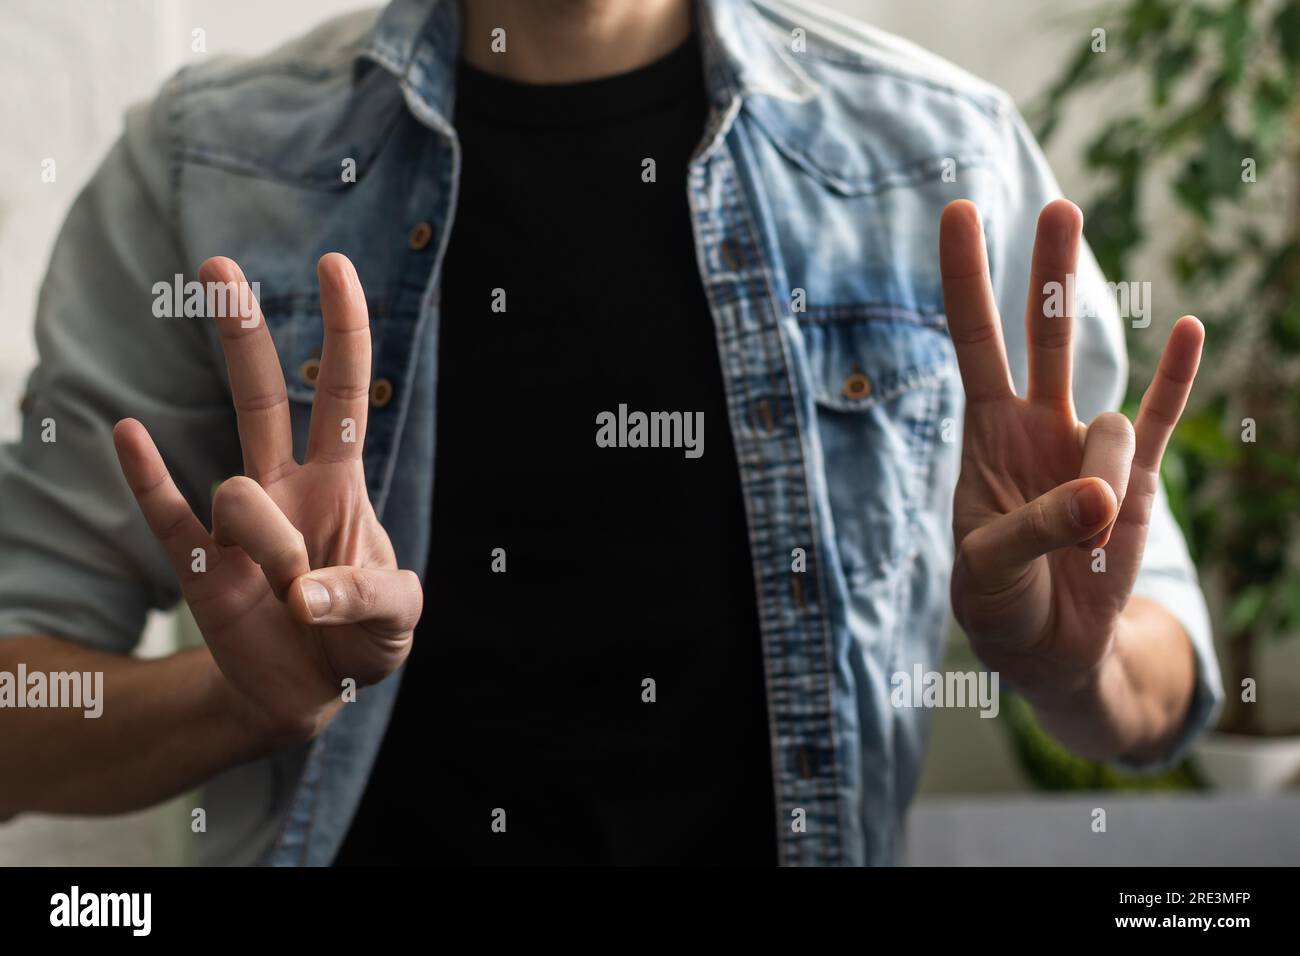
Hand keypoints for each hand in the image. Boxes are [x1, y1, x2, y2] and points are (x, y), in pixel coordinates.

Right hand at [113, 254, 420, 746]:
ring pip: (236, 496)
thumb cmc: (366, 638)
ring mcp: (237, 526)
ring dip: (273, 551)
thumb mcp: (398, 618)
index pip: (342, 392)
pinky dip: (147, 478)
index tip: (334, 265)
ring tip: (300, 600)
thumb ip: (368, 597)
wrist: (316, 691)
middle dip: (242, 334)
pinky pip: (166, 516)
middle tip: (217, 266)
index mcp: (340, 484)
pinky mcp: (200, 569)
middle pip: (258, 395)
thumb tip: (302, 592)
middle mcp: (284, 489)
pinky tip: (127, 433)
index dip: (344, 330)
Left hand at [940, 199, 1201, 700]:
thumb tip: (1102, 495)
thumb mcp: (992, 568)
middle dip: (1050, 273)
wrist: (1048, 645)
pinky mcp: (1139, 480)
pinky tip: (1185, 329)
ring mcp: (1089, 448)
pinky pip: (1161, 419)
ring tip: (1087, 544)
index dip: (966, 278)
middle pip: (1044, 335)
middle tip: (1058, 205)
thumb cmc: (999, 600)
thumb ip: (1036, 528)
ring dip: (1103, 484)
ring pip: (1109, 428)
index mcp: (986, 435)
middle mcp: (1037, 426)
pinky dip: (1175, 378)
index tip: (958, 209)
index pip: (973, 341)